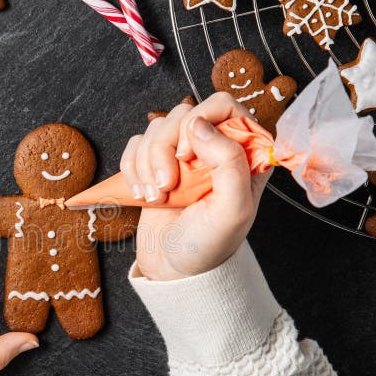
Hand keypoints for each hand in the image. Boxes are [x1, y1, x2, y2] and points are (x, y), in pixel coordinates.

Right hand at [121, 92, 271, 280]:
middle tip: (168, 184)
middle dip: (166, 149)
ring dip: (148, 163)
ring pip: (156, 128)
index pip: (223, 104)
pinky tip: (143, 194)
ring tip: (156, 196)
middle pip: (182, 113)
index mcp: (243, 152)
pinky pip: (135, 144)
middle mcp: (213, 147)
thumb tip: (199, 124)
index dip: (200, 121)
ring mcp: (181, 155)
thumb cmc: (209, 245)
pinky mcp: (154, 164)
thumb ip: (229, 161)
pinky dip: (132, 168)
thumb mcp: (234, 209)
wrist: (174, 270)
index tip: (189, 156)